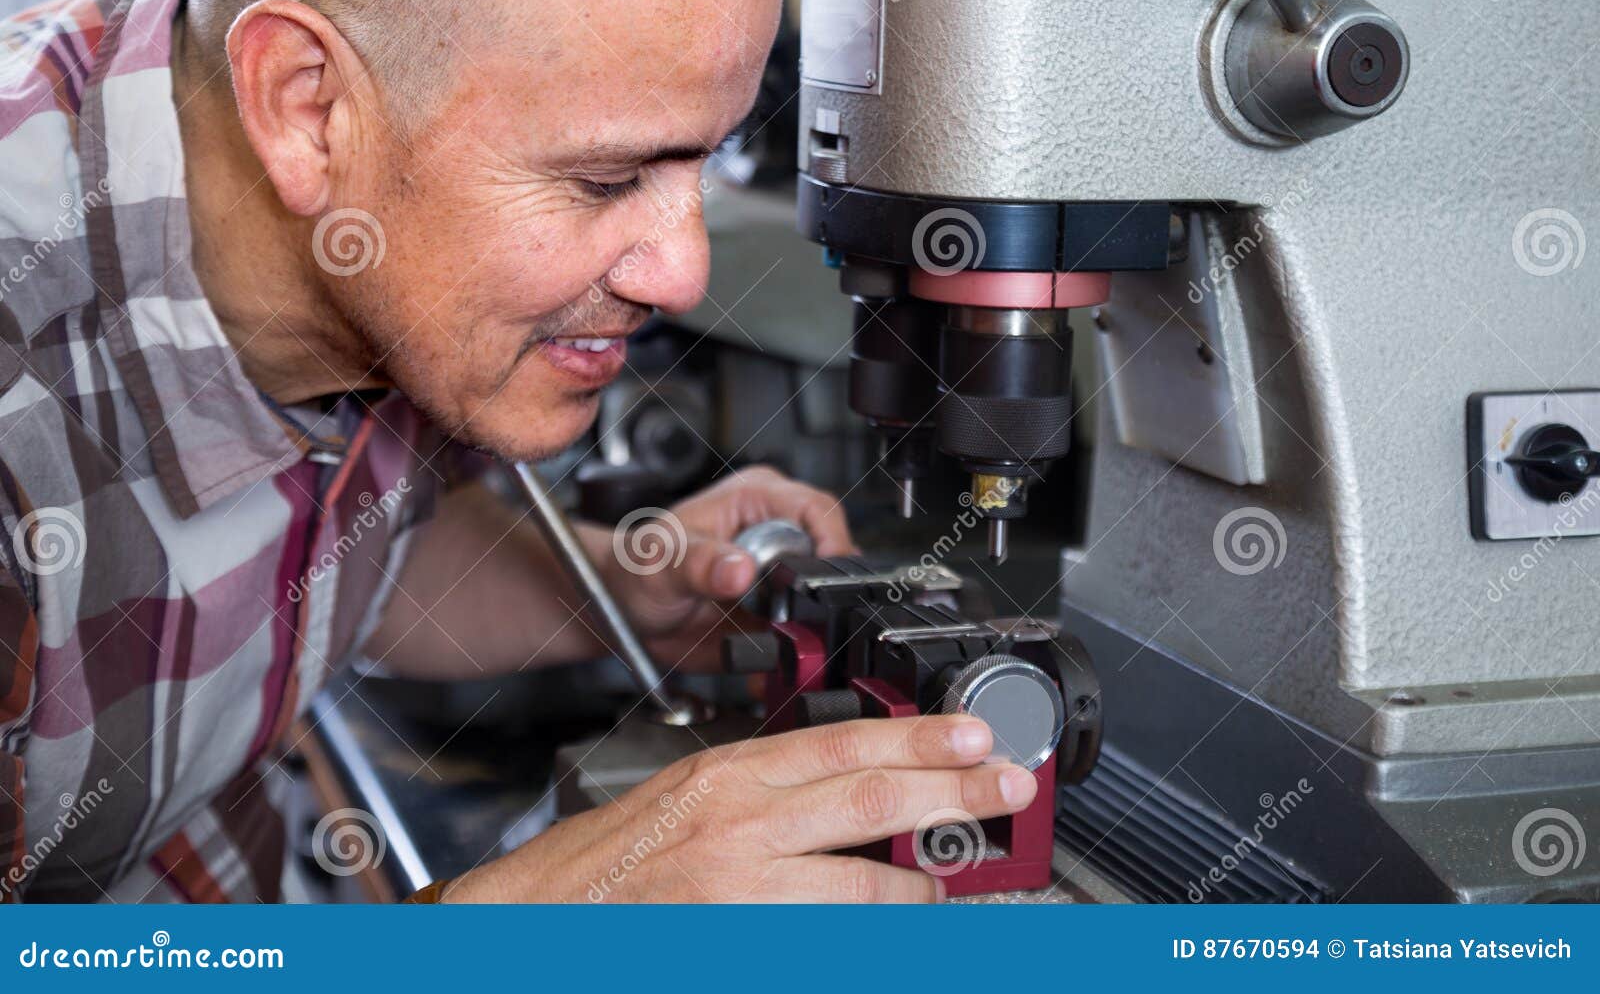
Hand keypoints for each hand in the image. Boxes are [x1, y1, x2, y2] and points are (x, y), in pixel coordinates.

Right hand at [441, 715, 1037, 902]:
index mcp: (728, 775)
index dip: (921, 738)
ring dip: (921, 888)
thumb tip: (849, 793)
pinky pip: (824, 941)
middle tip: (1008, 789)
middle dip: (952, 794)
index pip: (845, 744)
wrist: (530, 921)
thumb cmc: (602, 864)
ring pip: (862, 886)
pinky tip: (898, 934)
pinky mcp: (735, 942)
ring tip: (956, 885)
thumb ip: (764, 792)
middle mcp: (738, 824)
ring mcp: (738, 890)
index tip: (973, 735)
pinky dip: (868, 939)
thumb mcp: (688, 799)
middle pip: (871, 801)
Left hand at [597, 466, 853, 663]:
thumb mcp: (659, 564)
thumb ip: (697, 565)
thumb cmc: (636, 569)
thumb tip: (739, 568)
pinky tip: (766, 662)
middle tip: (792, 623)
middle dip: (823, 596)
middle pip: (833, 557)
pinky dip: (793, 657)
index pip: (817, 510)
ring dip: (811, 631)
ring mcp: (782, 575)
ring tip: (771, 642)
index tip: (825, 582)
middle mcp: (778, 532)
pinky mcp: (780, 613)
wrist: (624, 611)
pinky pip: (806, 638)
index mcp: (757, 498)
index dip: (831, 544)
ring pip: (828, 601)